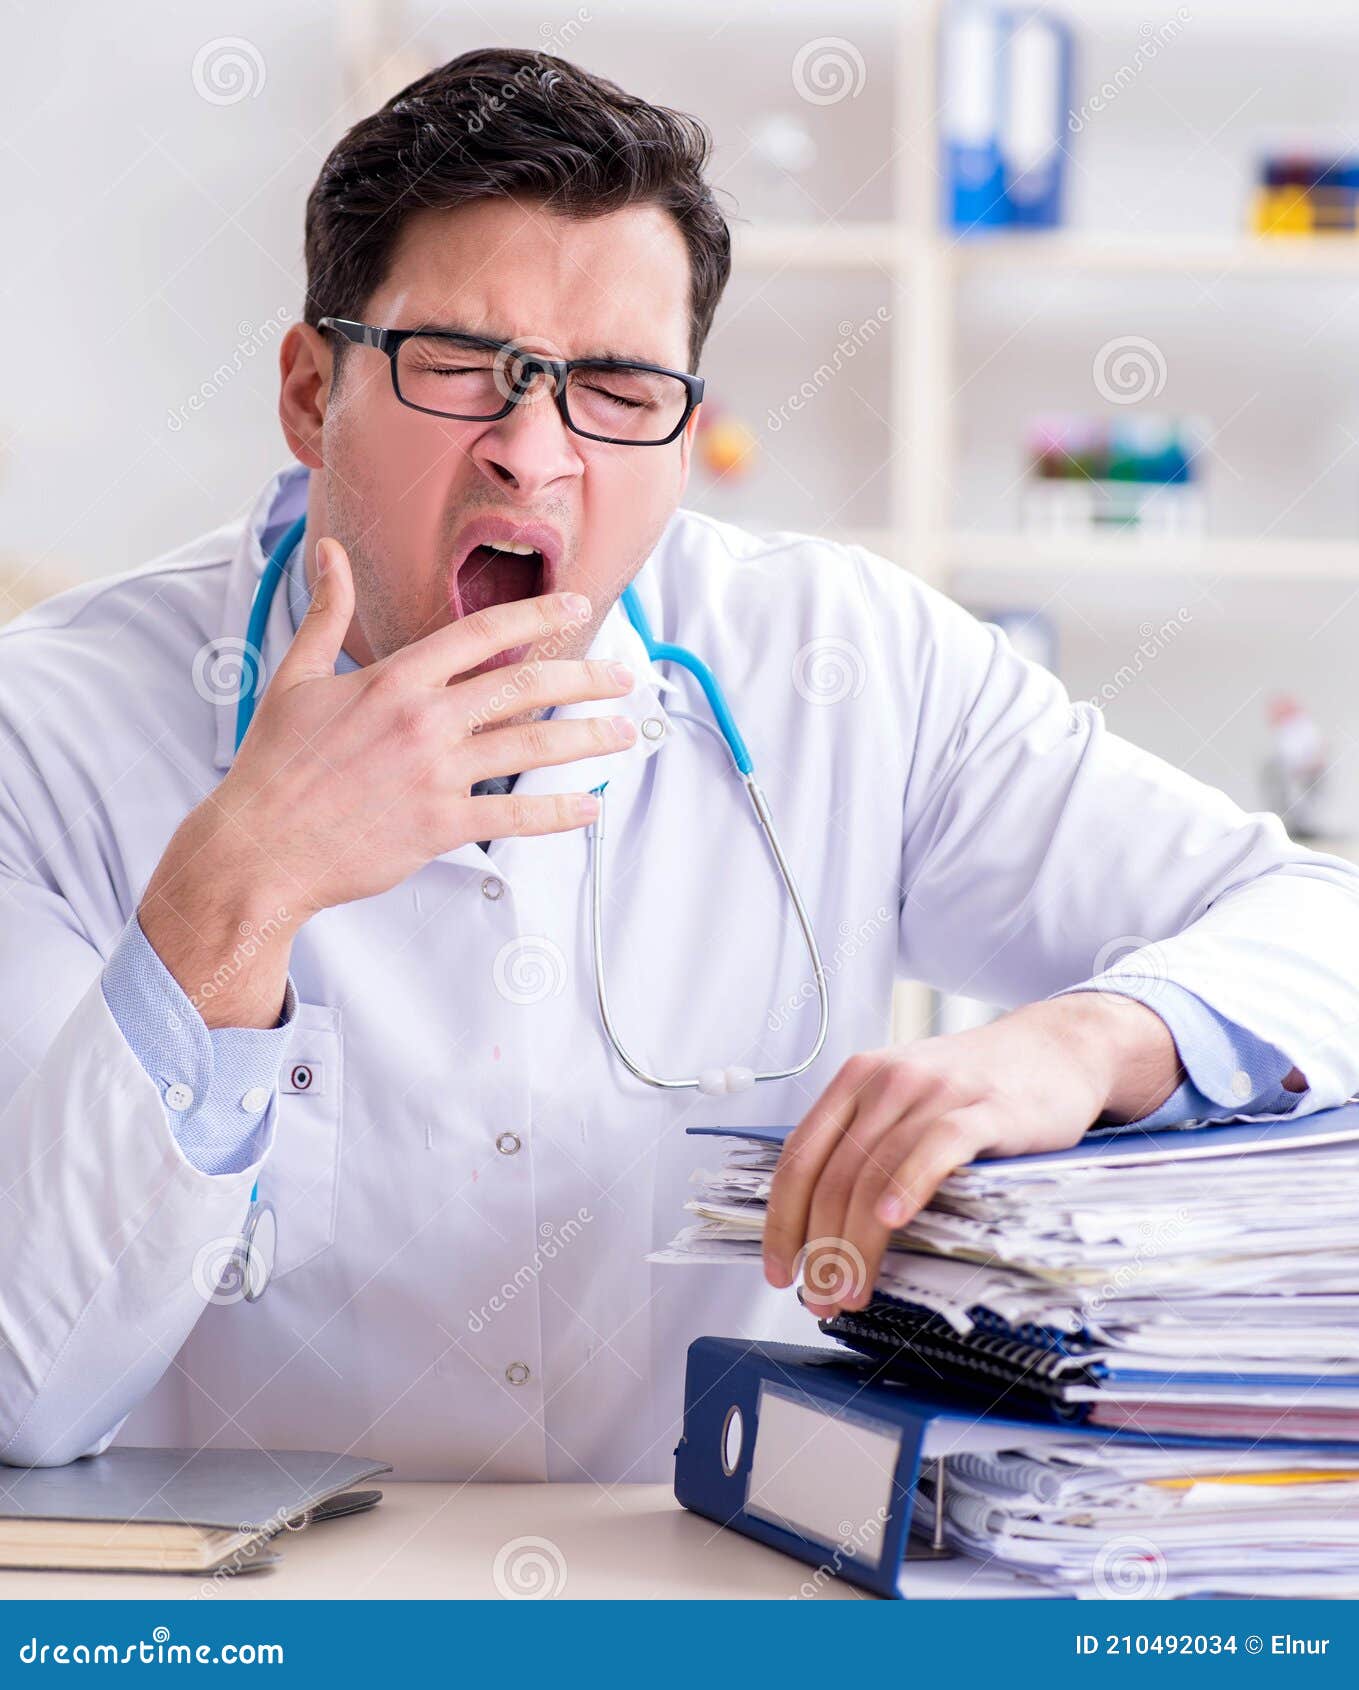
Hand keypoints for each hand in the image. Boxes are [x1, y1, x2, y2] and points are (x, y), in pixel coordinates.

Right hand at [140, 536, 635, 1025]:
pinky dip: (557, 812)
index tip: (578, 610)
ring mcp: (435, 774)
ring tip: (622, 733)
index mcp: (394, 679)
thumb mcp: (297, 677)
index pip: (483, 634)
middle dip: (585, 680)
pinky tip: (588, 806)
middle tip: (624, 677)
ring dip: (586, 740)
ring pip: (531, 749)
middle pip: (525, 688)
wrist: (258, 845)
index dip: (538, 617)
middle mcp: (423, 720)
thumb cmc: (275, 764)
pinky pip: (513, 817)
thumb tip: (331, 551)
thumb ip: (327, 612)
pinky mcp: (439, 826)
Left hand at [761, 993, 1181, 1317]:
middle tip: (821, 1296)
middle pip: (832, 1175)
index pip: (799, 1157)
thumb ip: (869, 1142)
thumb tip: (824, 1226)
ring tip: (854, 1289)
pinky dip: (907, 1185)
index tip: (779, 1269)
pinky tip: (892, 1220)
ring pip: (874, 1172)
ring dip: (857, 1242)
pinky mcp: (985, 1109)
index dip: (781, 1220)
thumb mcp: (907, 1098)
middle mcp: (887, 1080)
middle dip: (819, 1246)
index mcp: (857, 1079)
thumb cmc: (978, 1084)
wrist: (1056, 1047)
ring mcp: (935, 1092)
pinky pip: (935, 1147)